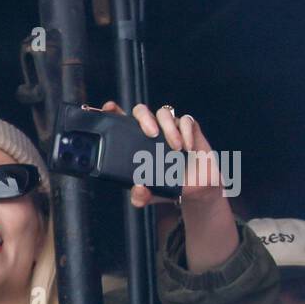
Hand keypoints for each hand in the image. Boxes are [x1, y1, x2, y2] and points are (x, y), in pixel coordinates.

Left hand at [99, 100, 220, 208]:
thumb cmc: (167, 187)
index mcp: (135, 142)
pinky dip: (186, 132)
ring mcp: (169, 127)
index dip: (112, 112)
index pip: (120, 122)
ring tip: (175, 148)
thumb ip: (140, 196)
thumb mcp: (150, 195)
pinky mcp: (189, 128)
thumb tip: (138, 188)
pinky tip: (188, 147)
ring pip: (164, 112)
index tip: (109, 108)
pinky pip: (186, 120)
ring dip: (170, 128)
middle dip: (144, 118)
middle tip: (151, 134)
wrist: (195, 190)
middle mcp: (151, 131)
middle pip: (141, 111)